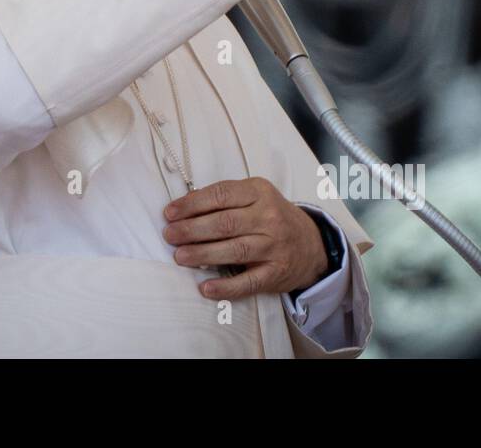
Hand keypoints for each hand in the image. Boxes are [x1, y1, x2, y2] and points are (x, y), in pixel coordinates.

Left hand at [162, 177, 329, 300]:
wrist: (310, 244)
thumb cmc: (271, 217)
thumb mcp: (253, 197)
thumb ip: (223, 199)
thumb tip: (184, 206)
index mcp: (259, 192)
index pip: (221, 195)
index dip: (192, 204)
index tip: (170, 213)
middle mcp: (269, 217)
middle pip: (225, 223)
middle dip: (192, 230)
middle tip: (170, 236)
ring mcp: (274, 246)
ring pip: (234, 250)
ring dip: (203, 254)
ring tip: (180, 257)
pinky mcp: (276, 273)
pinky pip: (249, 282)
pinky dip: (226, 287)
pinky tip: (206, 288)